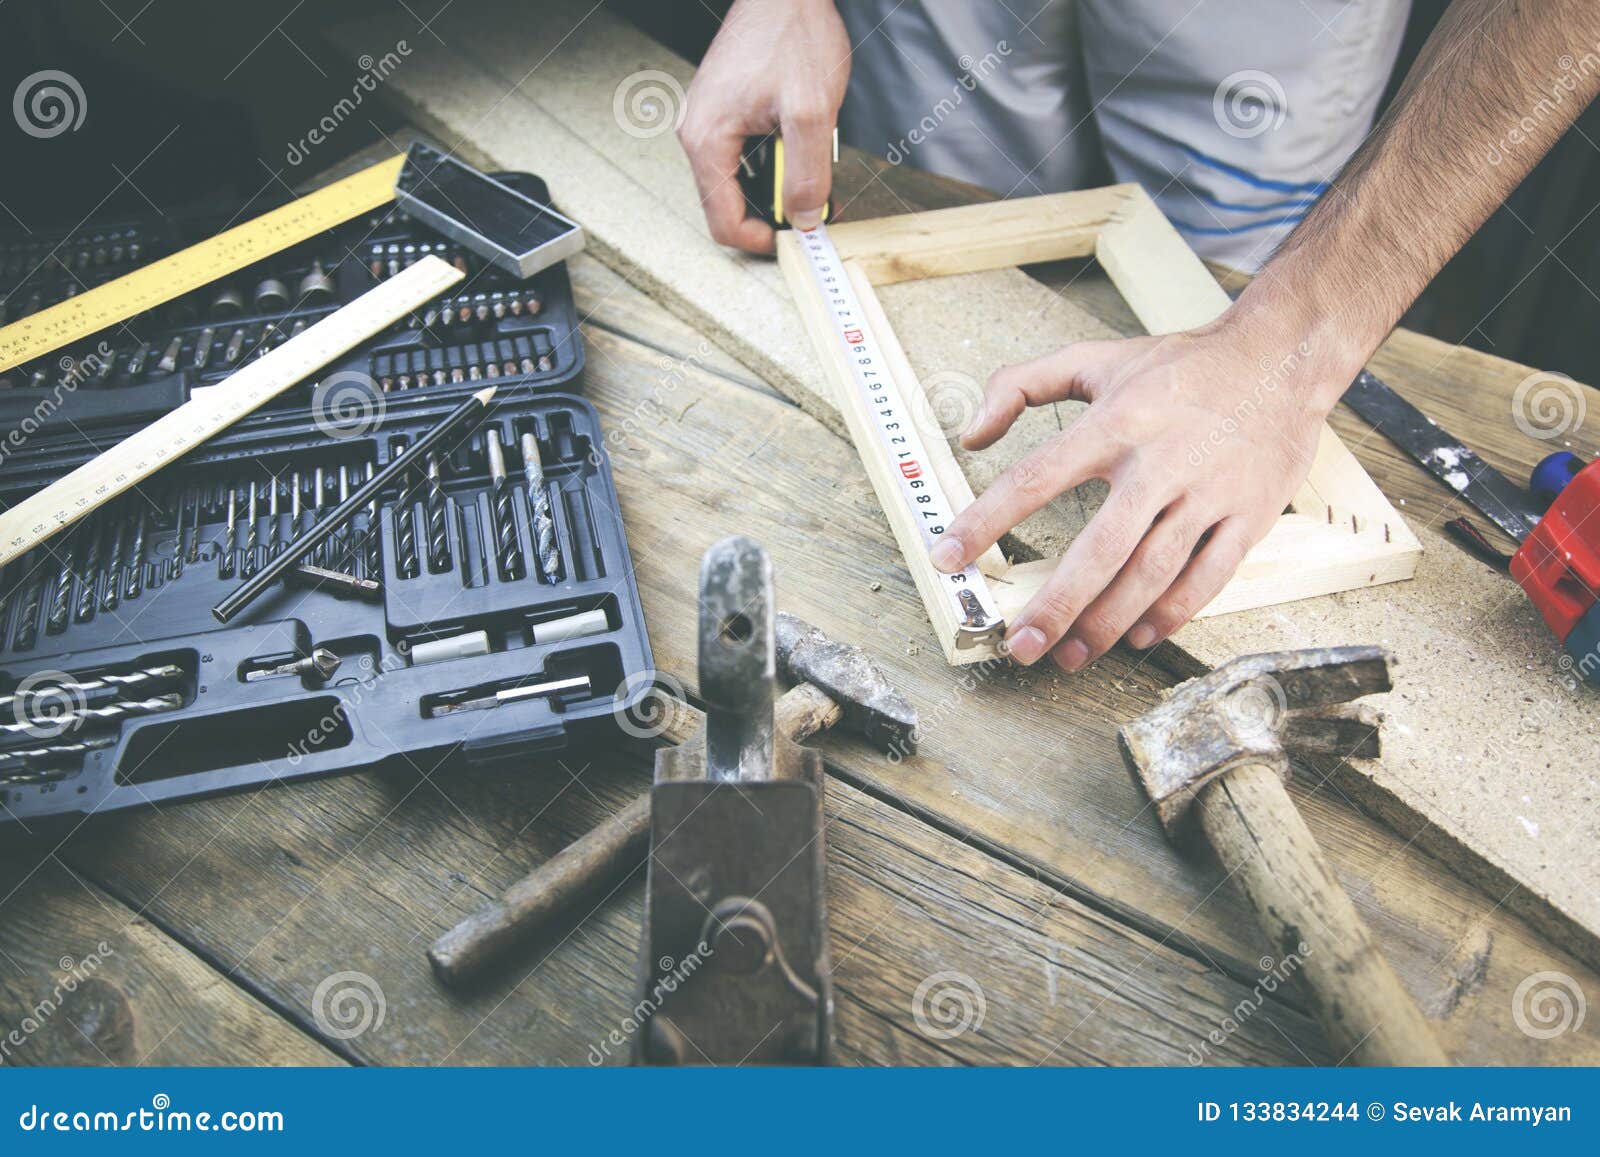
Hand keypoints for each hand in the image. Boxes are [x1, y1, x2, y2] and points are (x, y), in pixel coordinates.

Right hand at [678, 0, 848, 252]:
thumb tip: (803, 219)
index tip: (797, 236)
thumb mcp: (812, 112)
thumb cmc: (793, 35)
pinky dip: (775, 159)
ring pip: (740, 180)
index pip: (723, 222)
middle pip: (730, 204)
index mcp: (707, 140)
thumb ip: (807, 173)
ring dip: (778, 183)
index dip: (762, 240)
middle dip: (774, 210)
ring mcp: (709, 121)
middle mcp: (698, 134)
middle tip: (817, 200)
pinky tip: (800, 142)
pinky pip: (745, 154)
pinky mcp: (725, 110)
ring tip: (811, 163)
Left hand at [930, 318, 1349, 669]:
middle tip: (1021, 645)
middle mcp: (1159, 463)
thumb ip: (1022, 385)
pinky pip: (1207, 577)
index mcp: (1115, 423)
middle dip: (1056, 605)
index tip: (948, 557)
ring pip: (1152, 572)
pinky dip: (1173, 613)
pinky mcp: (1247, 515)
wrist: (1281, 358)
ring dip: (1109, 622)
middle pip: (1099, 548)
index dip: (986, 521)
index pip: (1035, 478)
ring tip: (1071, 655)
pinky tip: (1140, 636)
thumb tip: (972, 433)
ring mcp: (1207, 493)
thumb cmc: (1182, 365)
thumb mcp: (1096, 357)